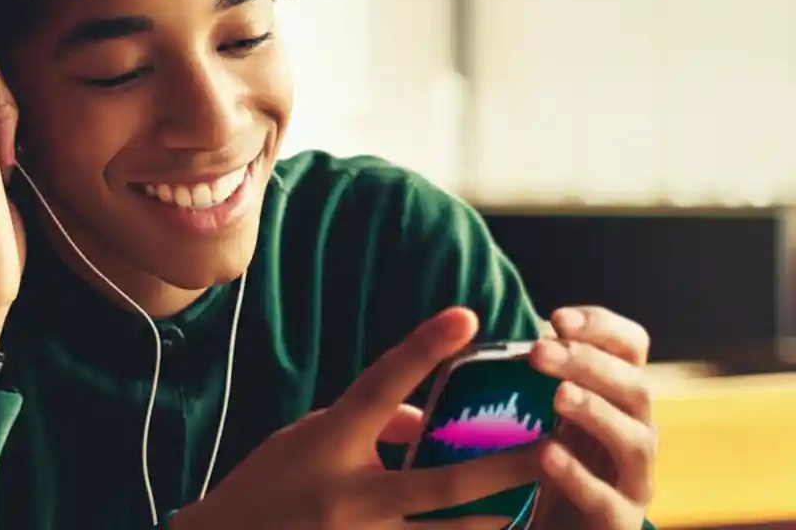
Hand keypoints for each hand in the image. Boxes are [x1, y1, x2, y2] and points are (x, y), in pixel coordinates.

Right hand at [174, 308, 541, 529]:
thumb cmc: (268, 484)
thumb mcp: (308, 437)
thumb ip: (370, 424)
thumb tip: (427, 417)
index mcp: (331, 443)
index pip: (382, 385)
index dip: (423, 349)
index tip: (467, 314)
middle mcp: (351, 495)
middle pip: (442, 482)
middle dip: (505, 468)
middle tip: (554, 448)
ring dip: (498, 521)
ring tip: (546, 501)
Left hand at [528, 306, 656, 528]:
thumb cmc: (544, 472)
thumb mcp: (541, 417)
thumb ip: (532, 379)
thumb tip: (481, 328)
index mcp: (617, 401)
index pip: (631, 349)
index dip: (603, 327)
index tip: (558, 318)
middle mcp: (635, 435)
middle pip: (635, 388)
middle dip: (590, 364)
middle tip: (539, 351)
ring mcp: (633, 483)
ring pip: (634, 442)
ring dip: (597, 412)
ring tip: (559, 396)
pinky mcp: (619, 524)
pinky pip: (609, 501)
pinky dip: (579, 477)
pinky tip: (548, 455)